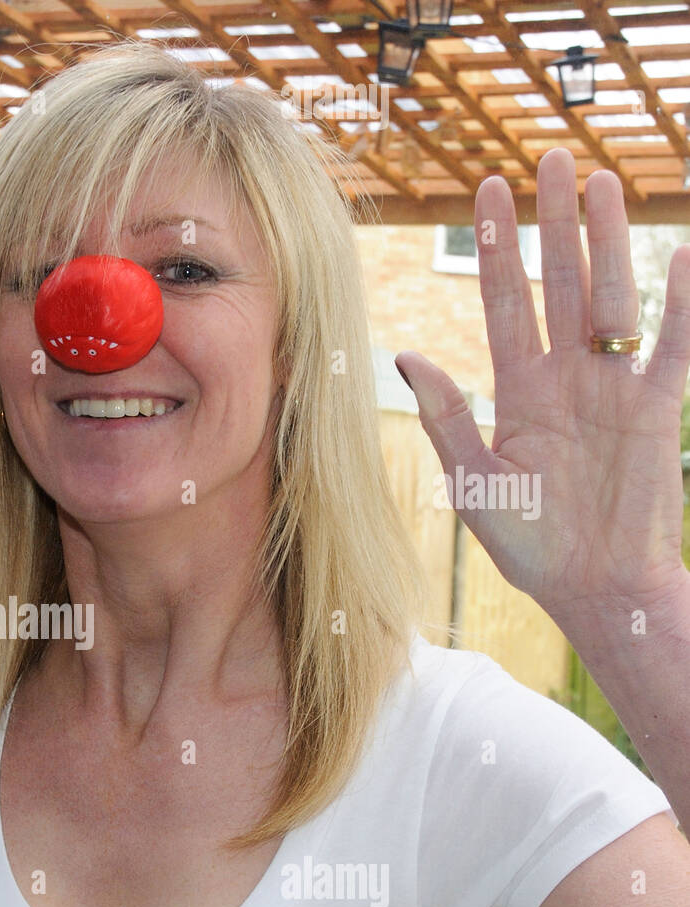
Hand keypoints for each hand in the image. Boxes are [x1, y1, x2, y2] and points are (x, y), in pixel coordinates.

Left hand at [396, 148, 689, 617]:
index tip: (485, 192)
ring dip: (607, 241)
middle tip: (548, 157)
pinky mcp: (656, 409)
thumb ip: (445, 417)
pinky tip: (679, 254)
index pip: (503, 302)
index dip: (495, 248)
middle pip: (557, 283)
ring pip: (610, 297)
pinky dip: (680, 304)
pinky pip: (673, 346)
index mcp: (517, 392)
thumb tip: (405, 354)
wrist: (593, 588)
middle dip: (551, 223)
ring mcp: (612, 387)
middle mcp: (564, 378)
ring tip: (599, 182)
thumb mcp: (475, 481)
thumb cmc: (530, 545)